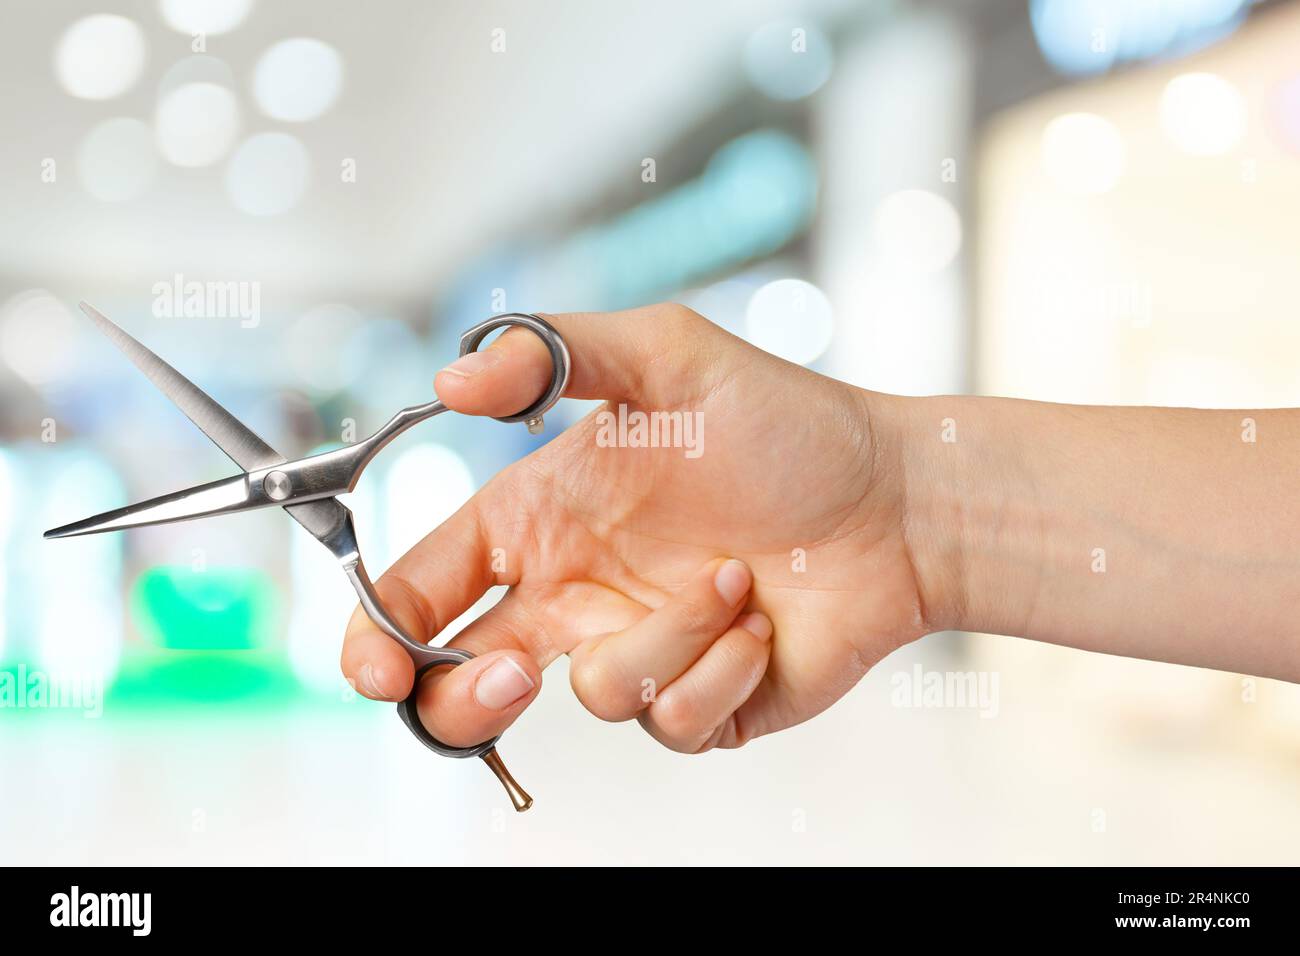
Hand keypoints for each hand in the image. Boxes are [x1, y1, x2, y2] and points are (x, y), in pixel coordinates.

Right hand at [341, 303, 926, 752]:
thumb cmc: (787, 425)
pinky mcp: (701, 704)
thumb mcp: (668, 355)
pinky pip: (674, 722)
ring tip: (733, 576)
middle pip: (466, 688)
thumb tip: (446, 380)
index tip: (378, 663)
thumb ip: (553, 355)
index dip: (384, 633)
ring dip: (668, 637)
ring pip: (594, 697)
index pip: (430, 587)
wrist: (896, 501)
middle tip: (515, 667)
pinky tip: (761, 620)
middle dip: (464, 698)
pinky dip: (720, 668)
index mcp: (547, 522)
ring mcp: (640, 653)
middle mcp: (580, 596)